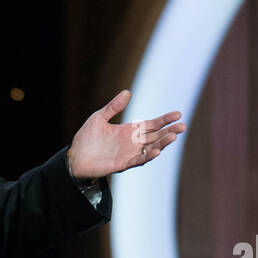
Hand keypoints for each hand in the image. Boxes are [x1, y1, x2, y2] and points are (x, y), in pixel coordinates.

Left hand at [68, 89, 184, 178]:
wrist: (74, 157)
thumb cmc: (86, 138)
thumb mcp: (99, 118)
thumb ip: (113, 107)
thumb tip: (127, 92)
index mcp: (130, 131)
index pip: (152, 124)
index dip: (165, 120)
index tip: (178, 114)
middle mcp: (132, 143)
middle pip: (156, 136)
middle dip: (169, 132)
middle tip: (183, 126)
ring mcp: (128, 154)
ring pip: (150, 149)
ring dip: (162, 144)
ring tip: (173, 137)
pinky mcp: (121, 164)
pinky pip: (137, 161)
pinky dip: (147, 157)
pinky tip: (156, 151)